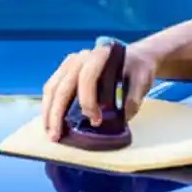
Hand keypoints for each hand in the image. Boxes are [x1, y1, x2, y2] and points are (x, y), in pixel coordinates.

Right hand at [41, 41, 158, 140]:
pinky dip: (49, 106)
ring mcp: (70, 63)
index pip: (87, 78)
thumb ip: (134, 98)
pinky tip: (50, 121)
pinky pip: (52, 88)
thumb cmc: (138, 68)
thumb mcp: (143, 80)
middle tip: (57, 136)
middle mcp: (81, 57)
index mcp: (100, 55)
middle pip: (63, 86)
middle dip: (57, 113)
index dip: (88, 101)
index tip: (95, 121)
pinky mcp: (65, 71)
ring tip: (50, 133)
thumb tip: (121, 119)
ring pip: (52, 87)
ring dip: (48, 111)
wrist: (135, 57)